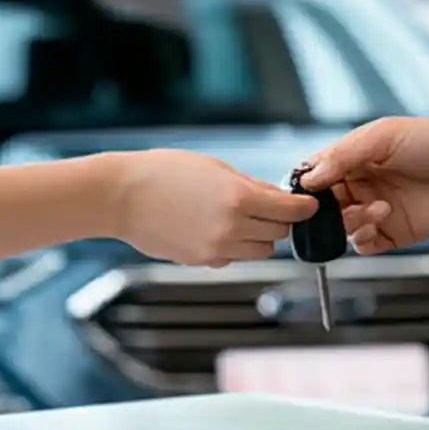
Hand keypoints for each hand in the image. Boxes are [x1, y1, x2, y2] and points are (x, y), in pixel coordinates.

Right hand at [116, 149, 317, 266]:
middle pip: (278, 233)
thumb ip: (251, 186)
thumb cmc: (162, 173)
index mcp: (238, 199)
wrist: (121, 197)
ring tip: (236, 217)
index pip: (291, 211)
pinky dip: (232, 246)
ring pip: (258, 250)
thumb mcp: (214, 168)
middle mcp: (231, 228)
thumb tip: (277, 197)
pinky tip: (212, 227)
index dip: (303, 207)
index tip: (307, 205)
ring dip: (257, 235)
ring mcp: (216, 249)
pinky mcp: (201, 261)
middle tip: (265, 206)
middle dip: (277, 220)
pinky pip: (232, 257)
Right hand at [299, 117, 428, 254]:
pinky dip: (362, 240)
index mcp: (355, 158)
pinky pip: (363, 245)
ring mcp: (375, 210)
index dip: (308, 184)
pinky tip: (379, 223)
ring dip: (350, 221)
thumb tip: (309, 177)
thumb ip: (343, 155)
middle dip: (325, 209)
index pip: (316, 174)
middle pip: (323, 205)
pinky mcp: (392, 232)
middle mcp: (361, 185)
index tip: (307, 191)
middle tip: (340, 205)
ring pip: (341, 226)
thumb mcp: (384, 136)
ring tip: (377, 209)